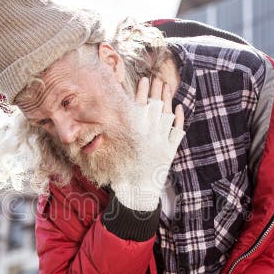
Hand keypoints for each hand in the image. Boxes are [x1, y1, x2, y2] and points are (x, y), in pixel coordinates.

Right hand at [111, 76, 184, 210]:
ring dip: (168, 99)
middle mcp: (150, 134)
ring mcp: (162, 141)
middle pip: (155, 107)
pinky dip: (179, 119)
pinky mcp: (170, 151)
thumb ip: (103, 138)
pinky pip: (177, 131)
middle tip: (158, 78)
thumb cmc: (122, 177)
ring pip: (167, 115)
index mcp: (135, 133)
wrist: (137, 195)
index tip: (144, 80)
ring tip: (167, 86)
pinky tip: (179, 109)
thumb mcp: (109, 155)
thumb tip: (94, 123)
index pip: (139, 106)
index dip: (142, 92)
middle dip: (157, 91)